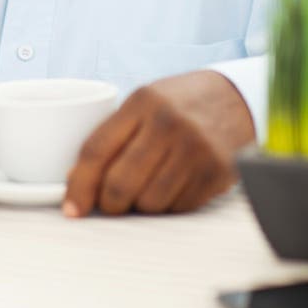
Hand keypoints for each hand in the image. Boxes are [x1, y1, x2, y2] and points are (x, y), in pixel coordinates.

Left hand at [63, 70, 254, 216]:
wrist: (235, 98)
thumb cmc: (179, 103)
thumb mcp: (143, 104)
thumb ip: (111, 136)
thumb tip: (74, 179)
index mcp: (142, 101)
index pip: (97, 150)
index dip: (78, 185)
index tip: (72, 208)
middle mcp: (169, 123)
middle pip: (120, 184)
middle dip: (109, 203)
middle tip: (111, 202)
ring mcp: (196, 148)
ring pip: (149, 203)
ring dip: (142, 204)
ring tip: (150, 184)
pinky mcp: (217, 171)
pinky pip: (179, 208)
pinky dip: (170, 205)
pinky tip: (176, 182)